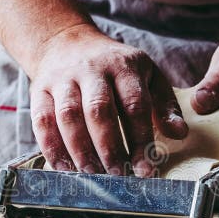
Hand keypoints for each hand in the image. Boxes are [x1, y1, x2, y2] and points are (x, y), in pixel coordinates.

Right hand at [29, 24, 187, 176]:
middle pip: (99, 111)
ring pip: (69, 116)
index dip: (140, 139)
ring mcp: (63, 79)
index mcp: (124, 66)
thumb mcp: (147, 75)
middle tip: (117, 175)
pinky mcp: (40, 90)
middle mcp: (92, 70)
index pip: (134, 105)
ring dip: (80, 150)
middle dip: (109, 147)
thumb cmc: (113, 67)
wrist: (66, 42)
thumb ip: (164, 105)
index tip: (146, 169)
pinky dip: (51, 147)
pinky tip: (63, 167)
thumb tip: (179, 133)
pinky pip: (42, 120)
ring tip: (92, 174)